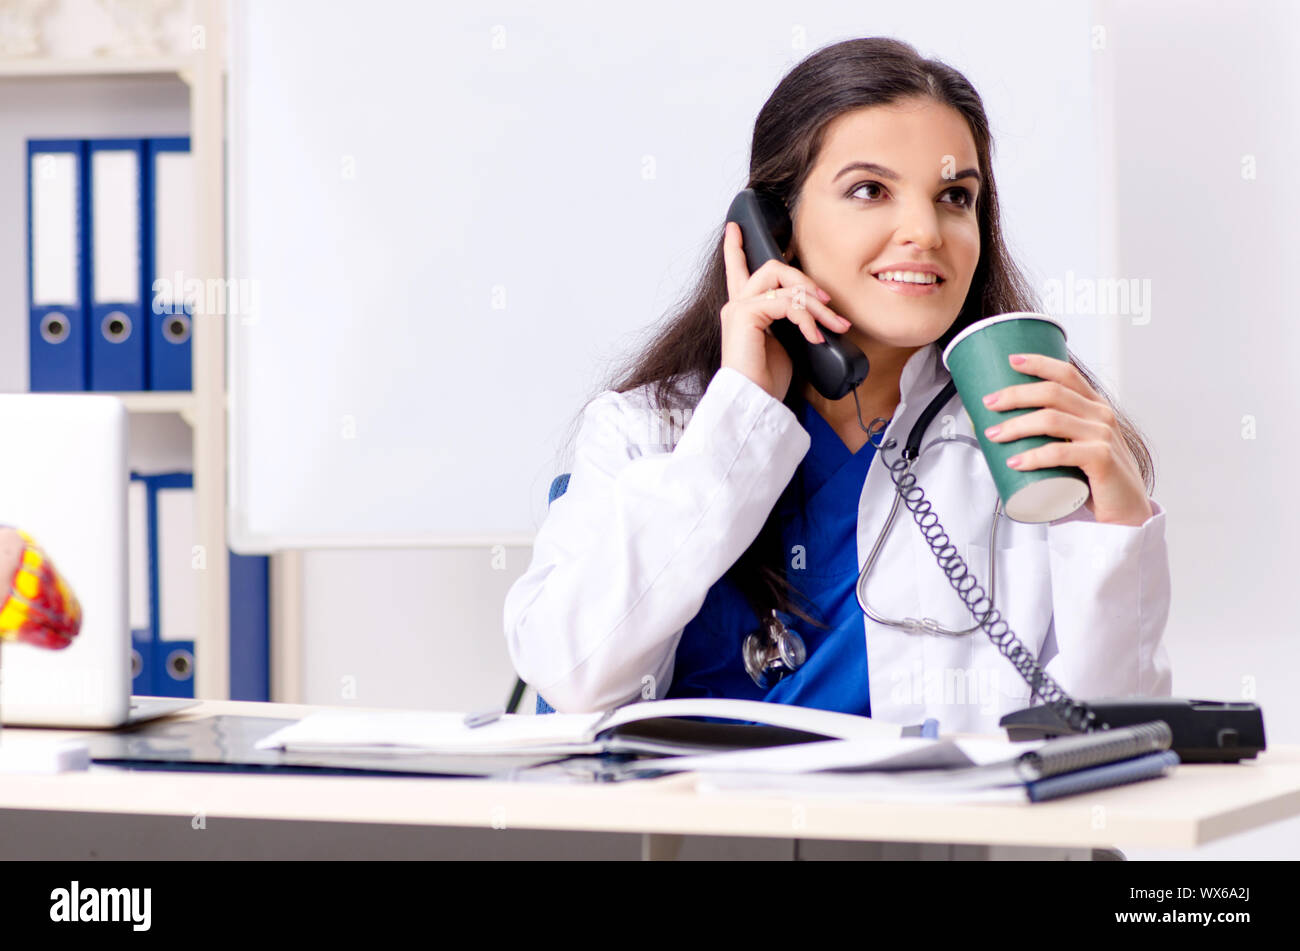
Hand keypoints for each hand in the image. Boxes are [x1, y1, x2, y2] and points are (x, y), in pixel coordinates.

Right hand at [720, 221, 852, 400]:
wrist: (752, 403)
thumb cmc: (766, 380)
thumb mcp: (784, 344)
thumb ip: (790, 320)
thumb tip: (814, 311)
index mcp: (743, 312)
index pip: (737, 271)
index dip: (735, 248)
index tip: (735, 229)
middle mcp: (737, 305)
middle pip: (773, 268)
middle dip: (807, 281)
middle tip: (828, 304)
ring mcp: (739, 309)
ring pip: (784, 282)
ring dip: (816, 304)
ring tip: (832, 325)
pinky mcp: (745, 315)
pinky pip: (787, 303)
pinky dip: (807, 318)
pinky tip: (814, 337)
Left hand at [979, 353, 1153, 526]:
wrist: (1127, 511)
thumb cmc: (1096, 479)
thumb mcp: (1077, 446)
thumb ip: (1054, 434)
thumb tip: (1003, 428)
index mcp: (1095, 406)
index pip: (1067, 374)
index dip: (1039, 363)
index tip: (1012, 361)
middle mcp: (1101, 415)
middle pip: (1052, 392)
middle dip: (1015, 394)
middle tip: (989, 403)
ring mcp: (1103, 436)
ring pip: (1051, 419)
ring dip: (1016, 425)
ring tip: (994, 435)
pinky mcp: (1102, 460)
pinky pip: (1060, 452)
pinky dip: (1033, 456)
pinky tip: (1015, 462)